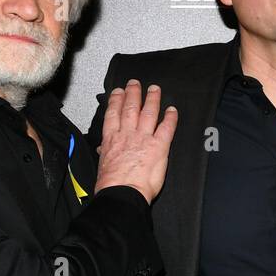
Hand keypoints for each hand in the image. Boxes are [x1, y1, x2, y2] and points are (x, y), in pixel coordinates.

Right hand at [95, 80, 177, 203]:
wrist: (122, 192)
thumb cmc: (111, 183)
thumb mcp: (102, 165)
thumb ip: (105, 154)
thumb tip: (103, 151)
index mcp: (111, 139)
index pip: (113, 114)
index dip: (116, 100)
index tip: (118, 92)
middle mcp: (127, 134)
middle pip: (130, 107)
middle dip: (133, 93)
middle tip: (135, 83)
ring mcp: (143, 138)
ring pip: (148, 113)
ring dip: (152, 99)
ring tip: (154, 89)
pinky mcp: (158, 146)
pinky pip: (166, 128)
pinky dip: (170, 118)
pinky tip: (172, 110)